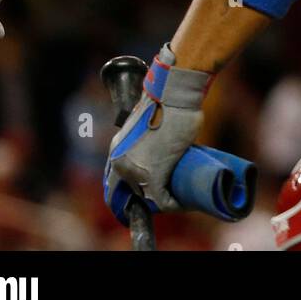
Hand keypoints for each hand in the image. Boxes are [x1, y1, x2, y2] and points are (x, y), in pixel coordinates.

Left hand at [104, 43, 209, 214]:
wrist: (173, 95)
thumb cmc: (166, 102)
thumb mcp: (148, 124)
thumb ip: (148, 140)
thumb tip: (161, 147)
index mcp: (116, 150)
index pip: (119, 180)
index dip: (136, 188)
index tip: (151, 190)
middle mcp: (120, 162)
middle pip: (134, 189)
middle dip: (151, 193)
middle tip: (170, 191)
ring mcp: (134, 171)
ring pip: (148, 196)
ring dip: (163, 199)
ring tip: (179, 195)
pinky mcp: (152, 177)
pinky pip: (162, 200)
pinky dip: (173, 204)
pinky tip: (183, 202)